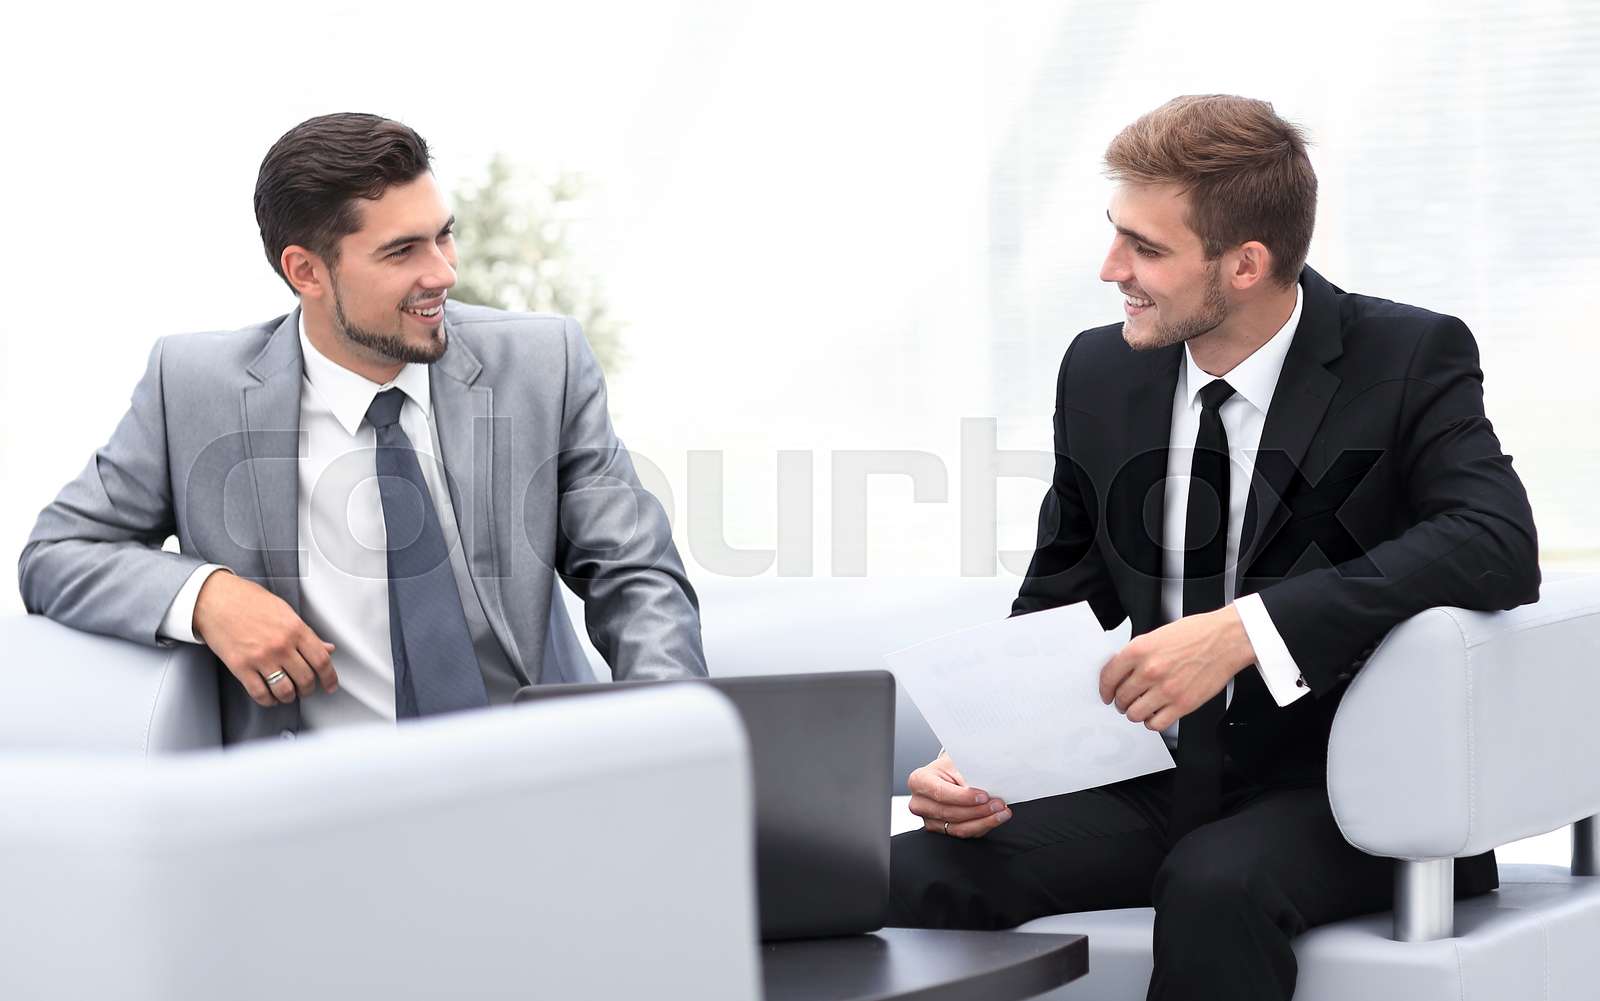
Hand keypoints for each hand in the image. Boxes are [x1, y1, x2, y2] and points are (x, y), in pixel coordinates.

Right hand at [193, 571, 337, 707]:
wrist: (215, 599)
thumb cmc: (248, 601)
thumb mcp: (284, 611)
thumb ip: (306, 633)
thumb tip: (327, 648)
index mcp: (295, 629)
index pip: (322, 661)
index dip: (330, 678)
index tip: (331, 686)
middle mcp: (281, 645)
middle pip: (306, 679)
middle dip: (309, 689)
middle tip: (306, 688)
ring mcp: (261, 657)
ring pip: (285, 690)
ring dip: (290, 697)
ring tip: (288, 693)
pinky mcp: (240, 667)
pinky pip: (260, 693)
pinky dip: (268, 700)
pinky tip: (270, 696)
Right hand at [906, 751, 1012, 838]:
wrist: (947, 773)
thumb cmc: (951, 766)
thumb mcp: (957, 762)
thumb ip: (968, 774)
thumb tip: (985, 787)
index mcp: (919, 780)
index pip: (941, 792)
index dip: (964, 797)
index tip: (983, 796)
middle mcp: (920, 802)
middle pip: (951, 813)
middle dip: (978, 810)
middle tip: (998, 804)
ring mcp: (928, 818)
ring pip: (958, 827)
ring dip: (984, 821)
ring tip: (1001, 813)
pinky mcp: (941, 829)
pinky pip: (963, 833)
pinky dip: (981, 826)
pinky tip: (994, 818)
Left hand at [1098, 606, 1255, 732]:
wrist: (1225, 640)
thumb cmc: (1197, 634)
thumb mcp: (1157, 635)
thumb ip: (1137, 654)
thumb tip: (1122, 670)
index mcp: (1140, 650)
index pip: (1108, 676)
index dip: (1104, 688)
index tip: (1106, 693)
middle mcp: (1150, 670)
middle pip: (1121, 697)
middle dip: (1120, 701)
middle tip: (1124, 701)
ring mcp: (1166, 689)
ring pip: (1135, 713)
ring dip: (1134, 713)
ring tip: (1140, 708)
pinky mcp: (1182, 704)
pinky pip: (1156, 723)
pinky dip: (1152, 722)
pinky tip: (1155, 715)